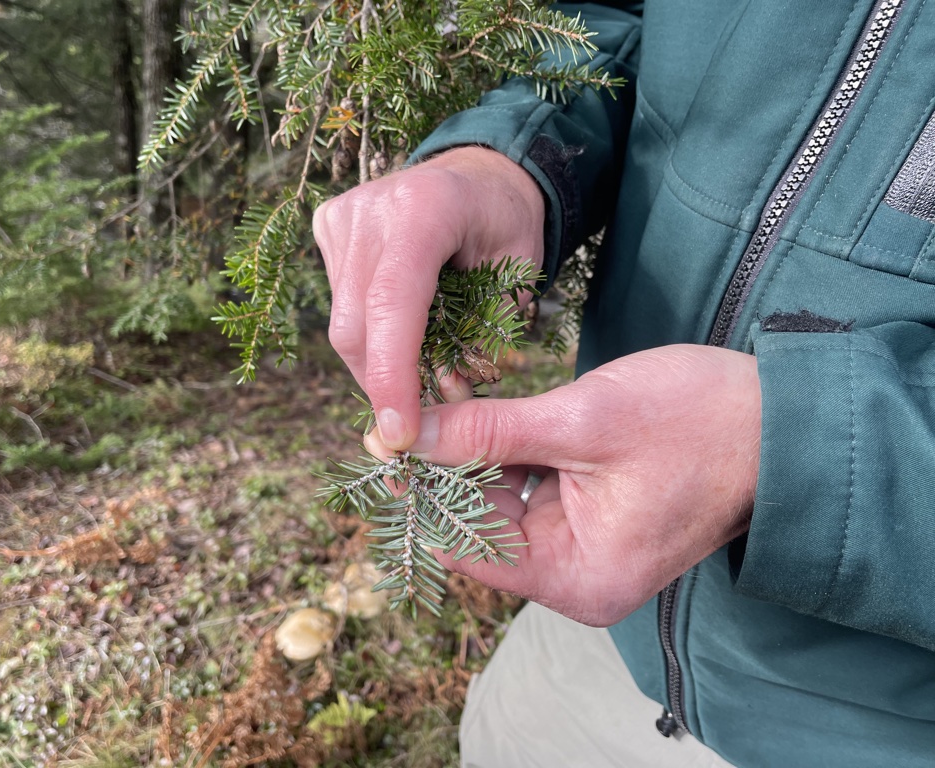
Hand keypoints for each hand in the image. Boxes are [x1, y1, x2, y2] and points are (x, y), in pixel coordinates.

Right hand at [313, 146, 543, 449]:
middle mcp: (371, 208)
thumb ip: (484, 333)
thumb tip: (447, 400)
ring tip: (417, 369)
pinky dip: (369, 333)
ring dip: (377, 361)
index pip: (392, 306)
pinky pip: (340, 303)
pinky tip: (400, 326)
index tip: (400, 435)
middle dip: (384, 383)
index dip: (392, 377)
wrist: (477, 171)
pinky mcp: (328, 225)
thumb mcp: (516, 274)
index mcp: (425, 210)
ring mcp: (343, 215)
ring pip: (344, 323)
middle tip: (418, 418)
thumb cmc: (505, 223)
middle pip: (356, 325)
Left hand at [365, 344, 761, 625]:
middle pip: (476, 522)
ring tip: (444, 390)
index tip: (384, 436)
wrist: (780, 416)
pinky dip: (504, 447)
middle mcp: (575, 576)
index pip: (465, 542)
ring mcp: (582, 547)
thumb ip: (487, 431)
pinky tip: (478, 404)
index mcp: (576, 577)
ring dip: (471, 447)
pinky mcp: (589, 516)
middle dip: (445, 461)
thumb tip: (402, 435)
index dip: (419, 489)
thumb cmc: (699, 422)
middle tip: (411, 399)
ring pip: (496, 498)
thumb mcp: (582, 421)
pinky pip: (527, 486)